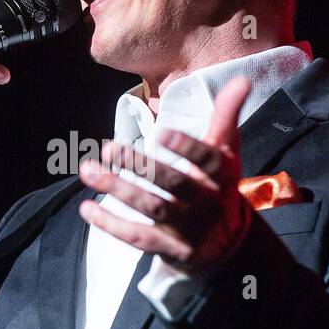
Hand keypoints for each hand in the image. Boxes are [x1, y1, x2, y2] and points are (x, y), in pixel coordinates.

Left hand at [77, 75, 253, 274]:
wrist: (225, 241)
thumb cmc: (218, 183)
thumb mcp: (226, 151)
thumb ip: (226, 116)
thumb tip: (241, 80)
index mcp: (223, 175)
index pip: (209, 160)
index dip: (187, 147)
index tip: (161, 132)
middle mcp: (208, 203)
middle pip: (174, 184)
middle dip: (141, 166)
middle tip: (109, 148)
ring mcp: (189, 229)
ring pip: (151, 208)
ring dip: (118, 189)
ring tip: (88, 171)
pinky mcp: (170, 248)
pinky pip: (138, 237)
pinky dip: (111, 225)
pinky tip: (86, 209)